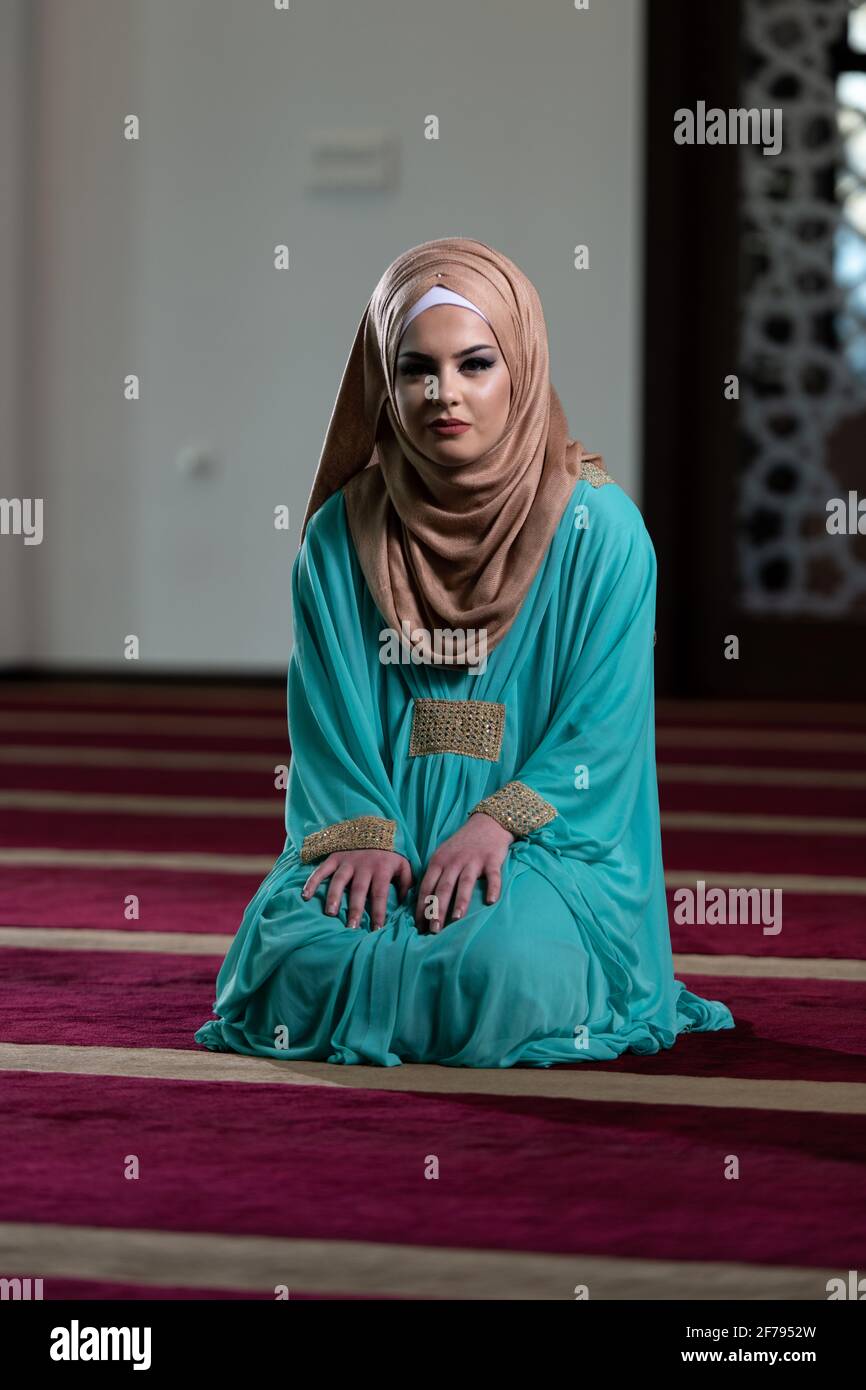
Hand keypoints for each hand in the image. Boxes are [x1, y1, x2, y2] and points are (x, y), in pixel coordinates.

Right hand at [301, 849, 412, 929]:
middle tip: (351, 927)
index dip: (378, 912)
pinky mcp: (334, 857)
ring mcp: (347, 861)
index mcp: (381, 869)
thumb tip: (404, 904)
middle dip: (355, 909)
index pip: (380, 894)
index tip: (376, 930)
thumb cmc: (390, 853)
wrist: (374, 827)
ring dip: (334, 896)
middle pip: (358, 890)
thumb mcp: (403, 865)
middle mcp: (363, 865)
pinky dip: (312, 882)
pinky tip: (305, 896)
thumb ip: (405, 884)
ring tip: (330, 913)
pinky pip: (322, 870)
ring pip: (339, 880)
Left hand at [414, 812, 514, 932]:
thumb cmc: (462, 845)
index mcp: (438, 861)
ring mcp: (473, 860)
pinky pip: (492, 876)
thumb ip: (435, 876)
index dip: (422, 907)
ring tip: (456, 919)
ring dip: (460, 901)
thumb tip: (424, 904)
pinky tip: (490, 901)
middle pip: (443, 888)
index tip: (419, 926)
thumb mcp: (443, 856)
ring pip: (464, 883)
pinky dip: (492, 888)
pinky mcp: (491, 859)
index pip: (426, 887)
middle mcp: (453, 861)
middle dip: (437, 910)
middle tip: (434, 930)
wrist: (487, 823)